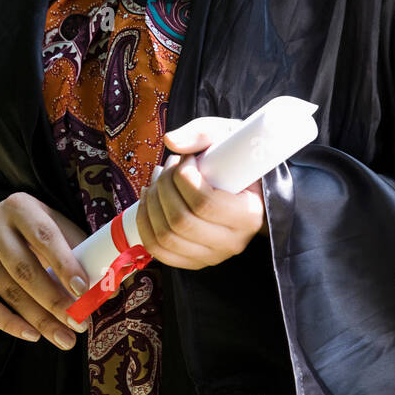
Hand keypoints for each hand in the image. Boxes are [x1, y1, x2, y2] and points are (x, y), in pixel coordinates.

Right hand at [0, 192, 90, 348]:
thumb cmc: (38, 228)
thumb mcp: (58, 226)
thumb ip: (81, 251)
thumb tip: (107, 287)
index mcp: (20, 207)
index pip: (45, 237)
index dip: (65, 265)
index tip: (84, 291)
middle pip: (25, 270)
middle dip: (55, 302)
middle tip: (79, 324)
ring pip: (8, 292)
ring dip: (39, 320)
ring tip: (64, 338)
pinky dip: (9, 324)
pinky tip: (33, 335)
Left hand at [136, 117, 268, 269]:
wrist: (244, 184)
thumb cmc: (236, 160)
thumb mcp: (227, 138)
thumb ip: (202, 133)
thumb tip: (170, 141)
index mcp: (249, 215)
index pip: (205, 204)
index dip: (184, 178)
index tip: (187, 159)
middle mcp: (232, 242)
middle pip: (181, 221)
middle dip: (165, 187)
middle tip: (170, 166)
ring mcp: (212, 255)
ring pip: (166, 237)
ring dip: (152, 203)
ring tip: (158, 179)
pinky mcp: (193, 260)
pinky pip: (158, 250)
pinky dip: (145, 223)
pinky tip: (149, 199)